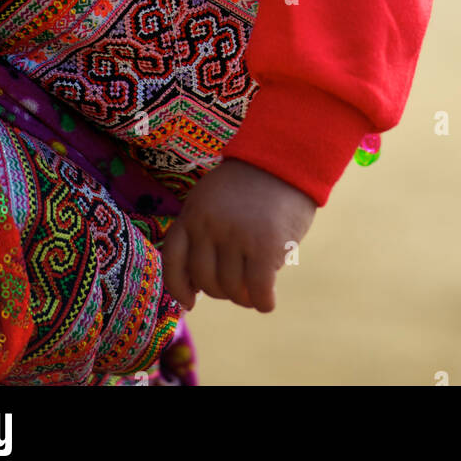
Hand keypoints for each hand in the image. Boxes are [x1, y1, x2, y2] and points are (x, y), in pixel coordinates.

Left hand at [159, 158, 316, 312]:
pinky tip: (267, 300)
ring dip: (244, 298)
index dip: (178, 288)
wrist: (287, 157)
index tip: (190, 302)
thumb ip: (201, 232)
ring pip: (232, 290)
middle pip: (206, 282)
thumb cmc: (251, 184)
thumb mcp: (212, 198)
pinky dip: (263, 302)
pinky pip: (258, 291)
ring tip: (255, 290)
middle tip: (238, 285)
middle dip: (222, 291)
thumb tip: (195, 287)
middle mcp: (209, 226)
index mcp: (192, 213)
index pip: (173, 261)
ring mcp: (236, 236)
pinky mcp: (265, 247)